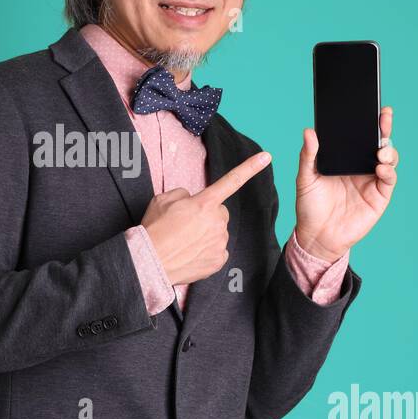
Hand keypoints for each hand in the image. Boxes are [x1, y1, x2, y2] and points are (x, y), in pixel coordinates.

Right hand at [141, 151, 271, 286]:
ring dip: (205, 234)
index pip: (231, 180)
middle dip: (207, 216)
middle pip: (219, 213)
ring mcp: (219, 242)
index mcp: (204, 203)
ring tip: (184, 241)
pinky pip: (218, 250)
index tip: (267, 156)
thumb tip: (192, 202)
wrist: (150, 262)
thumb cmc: (155, 229)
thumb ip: (183, 194)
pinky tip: (190, 253)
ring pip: (218, 232)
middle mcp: (217, 221)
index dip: (250, 167)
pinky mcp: (219, 260)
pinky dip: (206, 251)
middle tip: (185, 225)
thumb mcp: (163, 199)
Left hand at [294, 106, 398, 260]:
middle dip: (383, 128)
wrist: (316, 236)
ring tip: (380, 149)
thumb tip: (308, 131)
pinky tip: (380, 166)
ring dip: (388, 150)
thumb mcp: (305, 178)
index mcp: (345, 159)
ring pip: (388, 158)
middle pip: (377, 142)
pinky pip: (389, 179)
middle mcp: (361, 166)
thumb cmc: (309, 207)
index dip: (367, 122)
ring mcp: (372, 181)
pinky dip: (388, 170)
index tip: (372, 107)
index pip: (358, 136)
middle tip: (384, 116)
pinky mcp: (379, 196)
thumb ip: (308, 155)